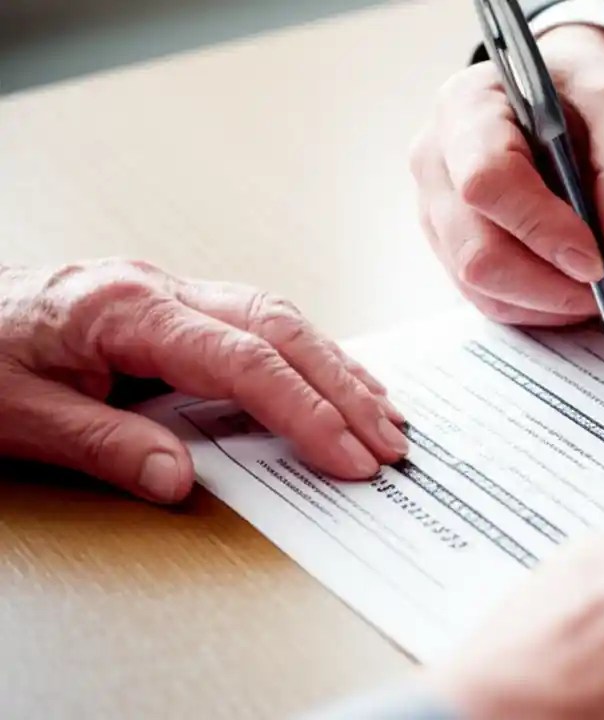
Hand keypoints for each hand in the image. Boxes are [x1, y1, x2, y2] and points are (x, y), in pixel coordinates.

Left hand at [0, 259, 406, 503]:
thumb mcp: (19, 418)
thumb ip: (106, 447)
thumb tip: (181, 483)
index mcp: (124, 309)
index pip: (244, 359)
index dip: (305, 410)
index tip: (347, 454)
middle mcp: (158, 287)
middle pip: (280, 329)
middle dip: (343, 388)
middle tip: (388, 441)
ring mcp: (169, 289)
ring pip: (280, 317)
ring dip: (336, 367)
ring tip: (382, 414)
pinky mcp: (172, 304)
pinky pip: (259, 321)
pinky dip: (307, 355)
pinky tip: (335, 378)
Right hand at [411, 25, 603, 325]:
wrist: (557, 95)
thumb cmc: (581, 92)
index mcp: (467, 111)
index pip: (487, 182)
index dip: (541, 229)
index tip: (598, 262)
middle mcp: (437, 165)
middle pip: (477, 252)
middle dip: (556, 287)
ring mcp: (439, 213)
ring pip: (483, 289)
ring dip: (558, 305)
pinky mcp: (457, 250)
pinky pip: (495, 299)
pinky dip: (548, 309)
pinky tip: (591, 293)